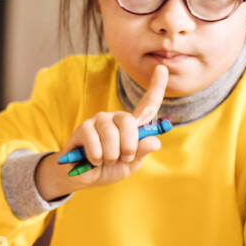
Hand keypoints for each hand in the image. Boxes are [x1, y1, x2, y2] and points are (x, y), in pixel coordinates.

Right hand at [35, 62, 168, 201]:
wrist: (84, 178)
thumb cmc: (109, 168)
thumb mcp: (130, 165)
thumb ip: (141, 152)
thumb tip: (155, 141)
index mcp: (132, 126)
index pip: (147, 104)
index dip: (156, 87)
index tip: (162, 68)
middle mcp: (116, 118)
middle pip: (129, 122)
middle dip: (128, 146)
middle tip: (123, 159)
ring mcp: (98, 121)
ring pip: (111, 135)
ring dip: (111, 156)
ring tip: (106, 161)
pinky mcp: (83, 128)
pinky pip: (94, 142)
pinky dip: (97, 157)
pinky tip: (93, 160)